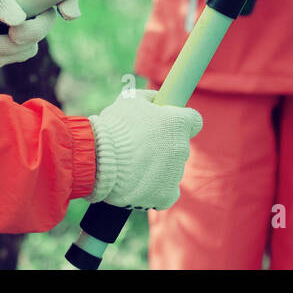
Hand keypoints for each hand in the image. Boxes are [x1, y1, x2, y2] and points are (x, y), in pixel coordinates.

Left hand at [0, 0, 79, 68]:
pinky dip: (5, 59)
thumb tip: (19, 20)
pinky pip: (20, 55)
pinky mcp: (11, 43)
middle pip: (46, 22)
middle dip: (28, 33)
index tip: (69, 16)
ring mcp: (21, 24)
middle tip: (9, 34)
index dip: (68, 0)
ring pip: (32, 43)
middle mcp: (27, 2)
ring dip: (10, 50)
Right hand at [87, 89, 202, 209]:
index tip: (166, 124)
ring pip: (171, 168)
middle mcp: (183, 148)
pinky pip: (168, 191)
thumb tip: (157, 99)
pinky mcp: (166, 194)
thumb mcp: (130, 99)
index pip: (193, 121)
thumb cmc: (115, 126)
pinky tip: (141, 182)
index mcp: (179, 122)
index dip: (179, 121)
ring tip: (131, 164)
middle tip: (140, 145)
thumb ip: (149, 98)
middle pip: (179, 146)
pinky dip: (157, 188)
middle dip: (164, 144)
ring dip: (157, 166)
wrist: (99, 159)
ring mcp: (176, 173)